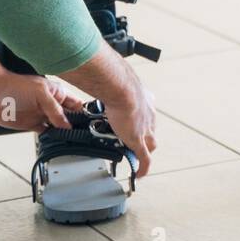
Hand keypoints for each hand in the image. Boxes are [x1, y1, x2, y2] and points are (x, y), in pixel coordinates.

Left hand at [0, 72, 87, 132]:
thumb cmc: (14, 86)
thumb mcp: (40, 94)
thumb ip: (55, 110)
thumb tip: (67, 126)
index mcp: (57, 93)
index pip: (76, 104)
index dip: (84, 113)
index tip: (90, 124)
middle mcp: (51, 104)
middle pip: (69, 117)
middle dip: (75, 125)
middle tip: (82, 135)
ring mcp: (42, 114)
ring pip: (58, 127)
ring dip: (63, 133)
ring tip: (70, 140)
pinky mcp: (31, 124)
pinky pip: (46, 132)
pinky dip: (51, 137)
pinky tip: (55, 141)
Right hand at [58, 40, 156, 177]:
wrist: (120, 87)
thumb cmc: (114, 80)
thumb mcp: (110, 78)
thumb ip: (100, 75)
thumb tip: (88, 66)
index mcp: (144, 99)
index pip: (147, 113)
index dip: (141, 120)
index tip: (133, 123)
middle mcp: (148, 114)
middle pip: (151, 130)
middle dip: (144, 137)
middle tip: (131, 141)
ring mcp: (145, 128)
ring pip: (150, 145)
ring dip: (143, 151)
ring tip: (133, 157)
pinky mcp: (139, 140)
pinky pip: (144, 158)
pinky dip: (143, 167)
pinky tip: (140, 174)